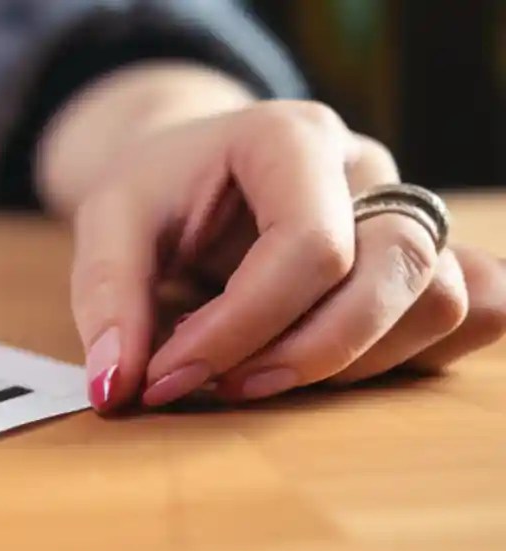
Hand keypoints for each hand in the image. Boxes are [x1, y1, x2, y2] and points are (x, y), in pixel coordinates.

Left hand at [63, 100, 505, 410]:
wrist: (185, 172)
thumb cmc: (151, 193)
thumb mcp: (106, 225)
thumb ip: (107, 300)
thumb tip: (116, 388)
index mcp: (289, 137)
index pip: (309, 245)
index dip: (241, 330)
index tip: (168, 379)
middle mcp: (363, 169)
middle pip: (397, 268)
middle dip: (309, 354)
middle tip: (222, 387)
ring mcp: (399, 214)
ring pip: (440, 300)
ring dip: (353, 364)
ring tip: (259, 375)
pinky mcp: (415, 263)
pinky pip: (470, 313)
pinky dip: (411, 356)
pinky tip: (328, 371)